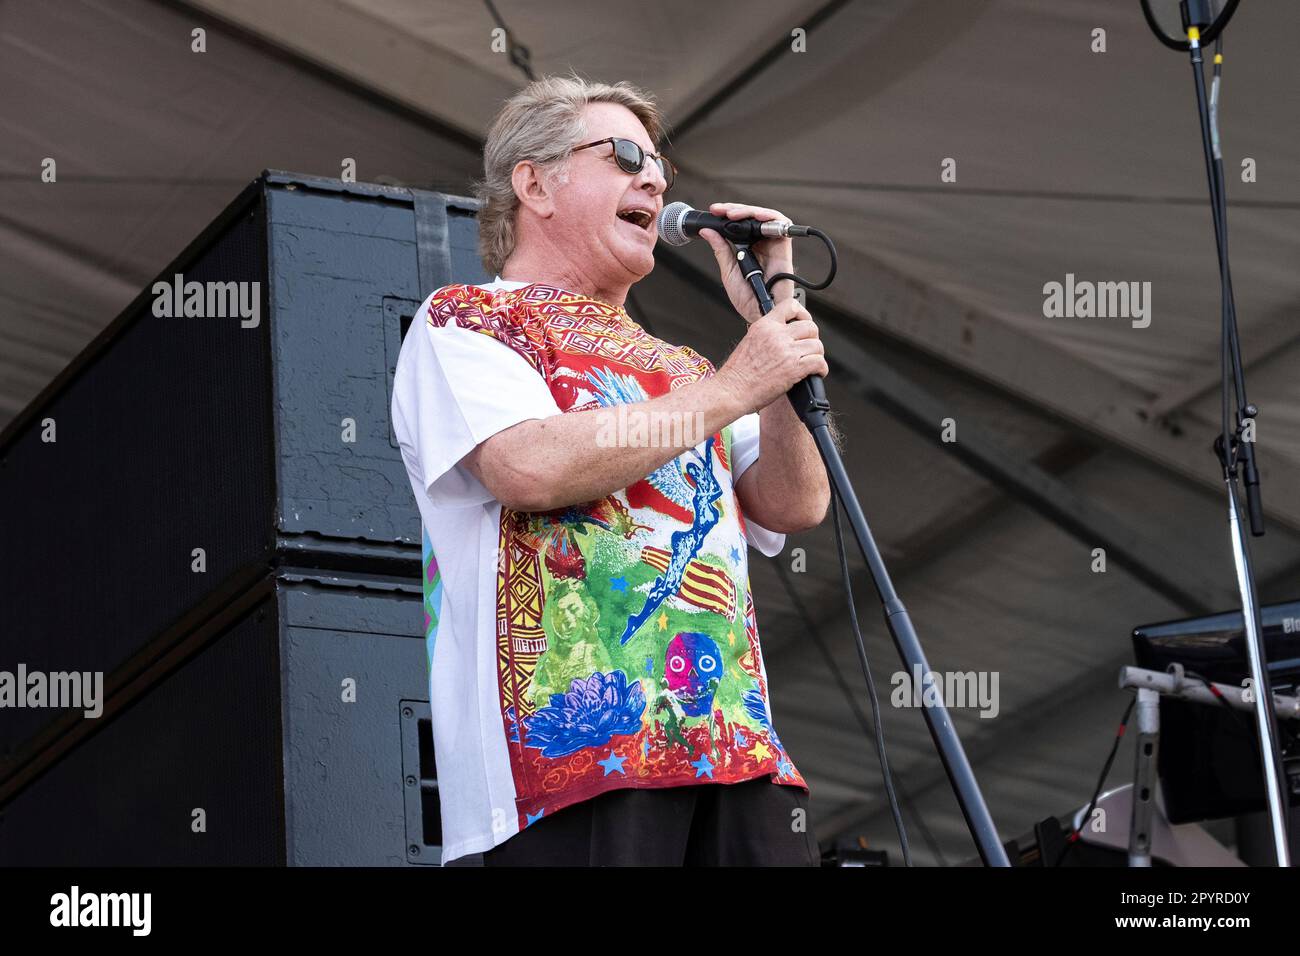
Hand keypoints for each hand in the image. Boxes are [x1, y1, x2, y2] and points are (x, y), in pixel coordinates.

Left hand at [698, 201, 795, 323]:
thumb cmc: (747, 298)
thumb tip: (707, 232)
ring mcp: (772, 244)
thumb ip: (721, 249)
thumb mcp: (728, 270)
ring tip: (732, 214)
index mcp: (747, 248)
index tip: (714, 211)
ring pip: (764, 217)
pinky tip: (756, 216)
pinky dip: (768, 217)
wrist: (760, 312)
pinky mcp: (783, 247)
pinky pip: (781, 225)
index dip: (727, 215)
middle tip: (720, 210)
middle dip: (734, 210)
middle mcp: (761, 244)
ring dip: (748, 211)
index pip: (739, 224)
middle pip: (751, 217)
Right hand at [714, 298, 827, 413]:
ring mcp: (786, 351)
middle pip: (810, 327)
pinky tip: (816, 373)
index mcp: (764, 326)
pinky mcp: (793, 368)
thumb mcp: (750, 342)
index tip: (803, 322)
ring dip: (817, 355)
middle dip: (812, 338)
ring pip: (817, 345)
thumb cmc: (737, 373)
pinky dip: (821, 369)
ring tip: (812, 363)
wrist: (731, 391)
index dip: (802, 314)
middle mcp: (776, 335)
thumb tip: (785, 335)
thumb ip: (768, 334)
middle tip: (808, 348)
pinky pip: (819, 362)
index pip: (790, 305)